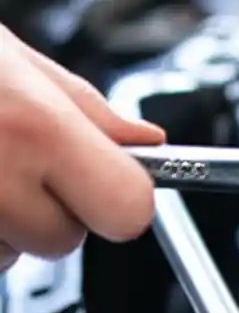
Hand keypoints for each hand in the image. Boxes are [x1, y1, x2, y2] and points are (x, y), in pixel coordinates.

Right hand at [0, 26, 165, 268]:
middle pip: (66, 239)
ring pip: (12, 254)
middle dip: (52, 211)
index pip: (129, 209)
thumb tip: (150, 142)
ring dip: (4, 224)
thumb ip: (88, 109)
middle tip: (20, 164)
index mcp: (38, 128)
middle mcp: (0, 178)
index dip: (124, 198)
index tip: (115, 182)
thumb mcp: (11, 58)